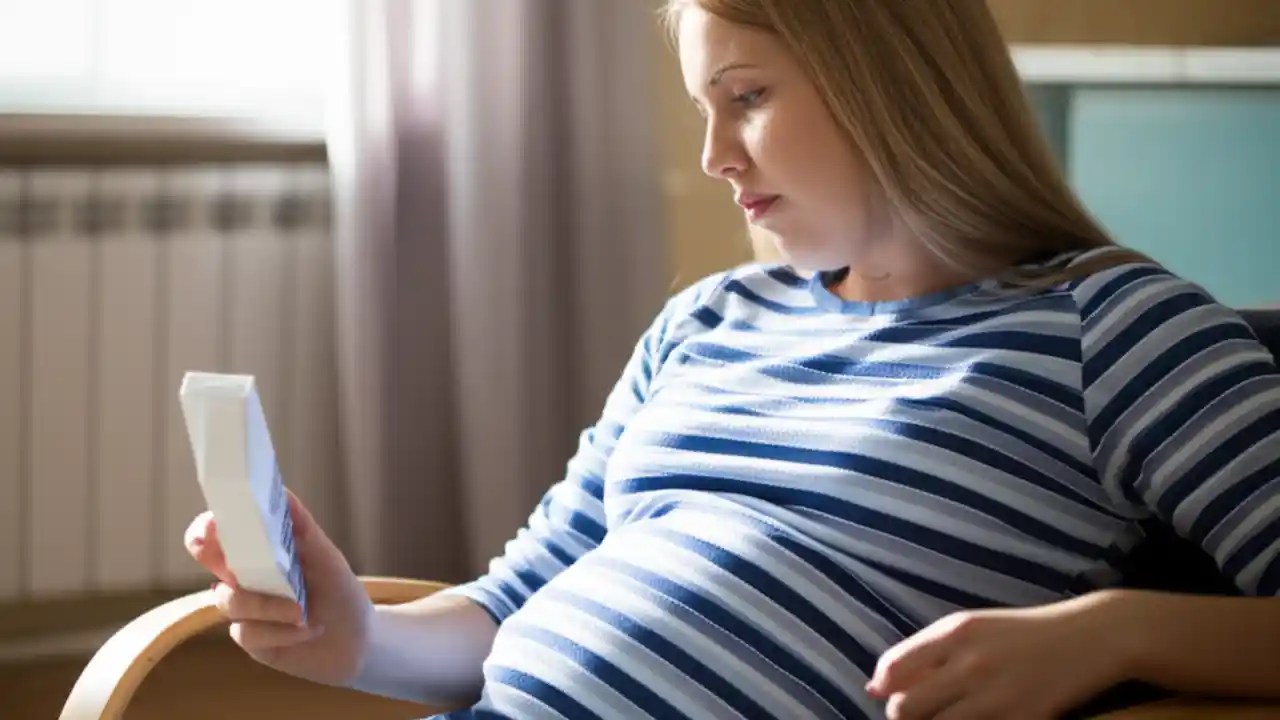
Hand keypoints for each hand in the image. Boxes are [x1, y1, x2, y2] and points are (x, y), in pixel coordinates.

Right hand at [184, 491, 374, 687]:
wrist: (357, 642)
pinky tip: (306, 630)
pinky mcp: (249, 638)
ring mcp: (244, 607)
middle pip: (208, 560)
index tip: (216, 525)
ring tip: (302, 612)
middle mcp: (245, 574)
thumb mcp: (328, 559)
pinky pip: (246, 632)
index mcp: (261, 547)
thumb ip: (303, 530)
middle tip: (236, 570)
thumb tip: (283, 493)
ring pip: (229, 600)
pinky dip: (280, 631)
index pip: (219, 529)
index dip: (208, 526)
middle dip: (218, 564)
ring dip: (267, 606)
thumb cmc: (341, 592)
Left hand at [866, 592, 1130, 719]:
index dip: (883, 687)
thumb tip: (876, 685)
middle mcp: (970, 665)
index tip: (886, 694)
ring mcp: (996, 698)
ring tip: (947, 716)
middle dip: (902, 715)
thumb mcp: (970, 627)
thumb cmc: (1021, 632)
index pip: (893, 669)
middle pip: (905, 708)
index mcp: (955, 633)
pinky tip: (975, 719)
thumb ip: (923, 652)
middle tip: (917, 713)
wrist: (1088, 638)